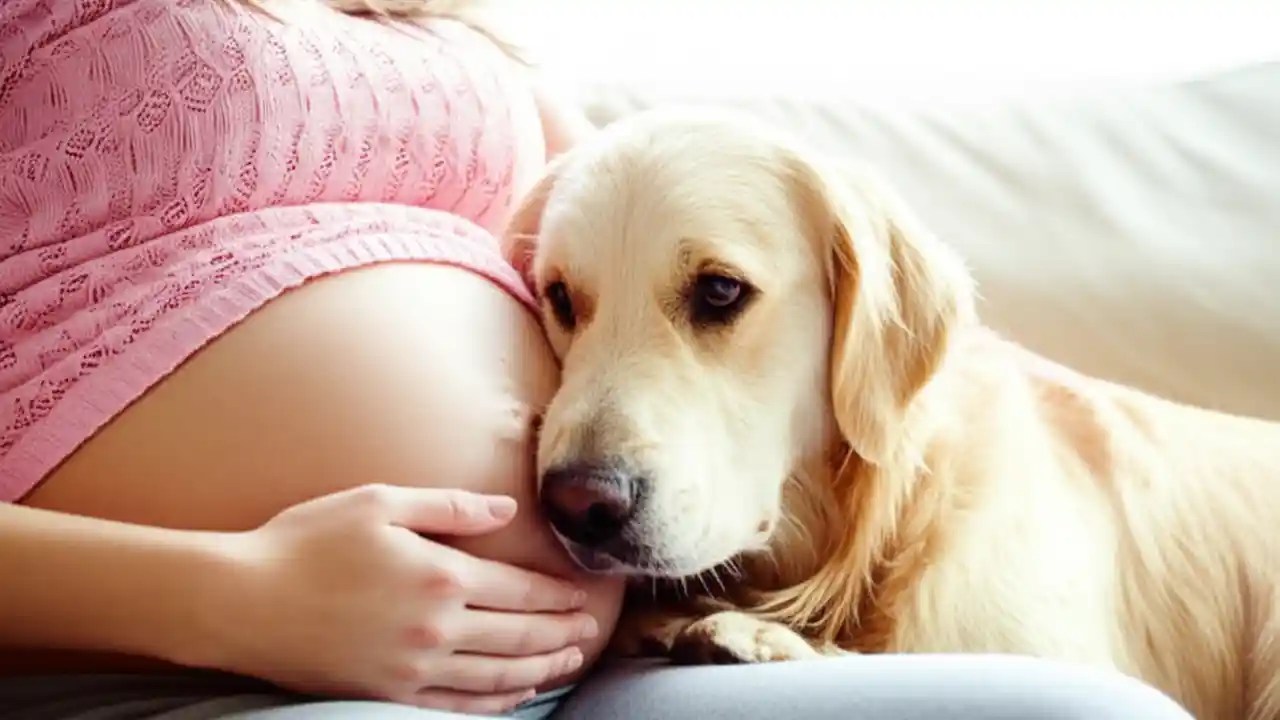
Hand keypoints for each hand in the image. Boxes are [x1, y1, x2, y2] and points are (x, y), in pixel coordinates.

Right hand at [200, 484, 596, 713]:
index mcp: (440, 576)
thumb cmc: (307, 541)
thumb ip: (450, 506)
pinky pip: (459, 706)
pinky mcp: (390, 695)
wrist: (241, 601)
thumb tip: (507, 510)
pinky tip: (517, 695)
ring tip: (571, 662)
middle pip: (520, 637)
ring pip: (498, 676)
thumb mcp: (379, 502)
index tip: (587, 597)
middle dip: (563, 635)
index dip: (560, 596)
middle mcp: (436, 629)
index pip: (522, 591)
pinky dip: (497, 702)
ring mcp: (414, 669)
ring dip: (542, 670)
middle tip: (592, 633)